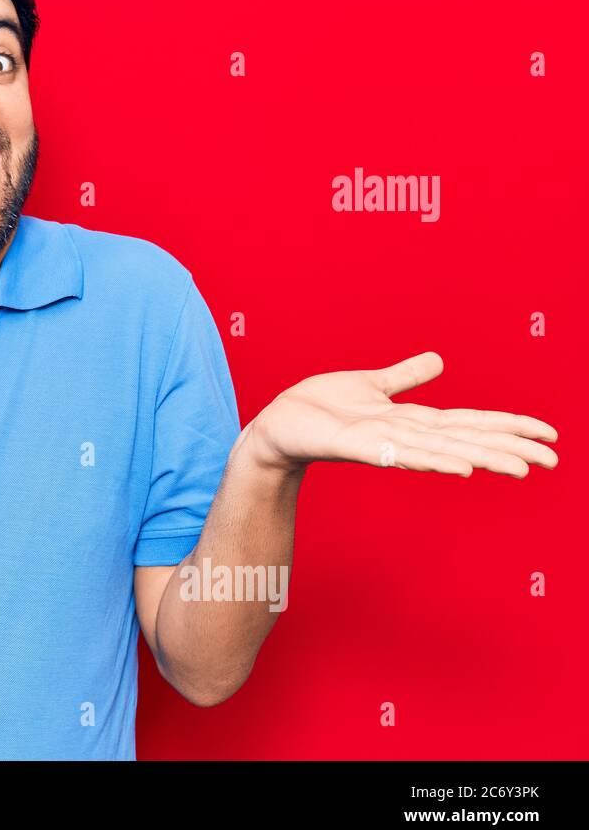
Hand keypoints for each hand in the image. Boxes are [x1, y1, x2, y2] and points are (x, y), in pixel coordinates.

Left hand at [240, 351, 558, 478]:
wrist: (277, 423)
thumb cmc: (320, 407)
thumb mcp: (370, 385)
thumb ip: (405, 377)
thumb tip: (439, 360)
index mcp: (411, 420)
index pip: (470, 422)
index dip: (508, 426)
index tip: (549, 434)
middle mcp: (403, 435)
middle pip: (465, 440)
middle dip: (508, 448)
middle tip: (552, 460)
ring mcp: (381, 442)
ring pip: (439, 451)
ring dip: (479, 457)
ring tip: (517, 466)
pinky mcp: (354, 445)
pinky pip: (395, 453)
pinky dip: (428, 460)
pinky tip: (458, 468)